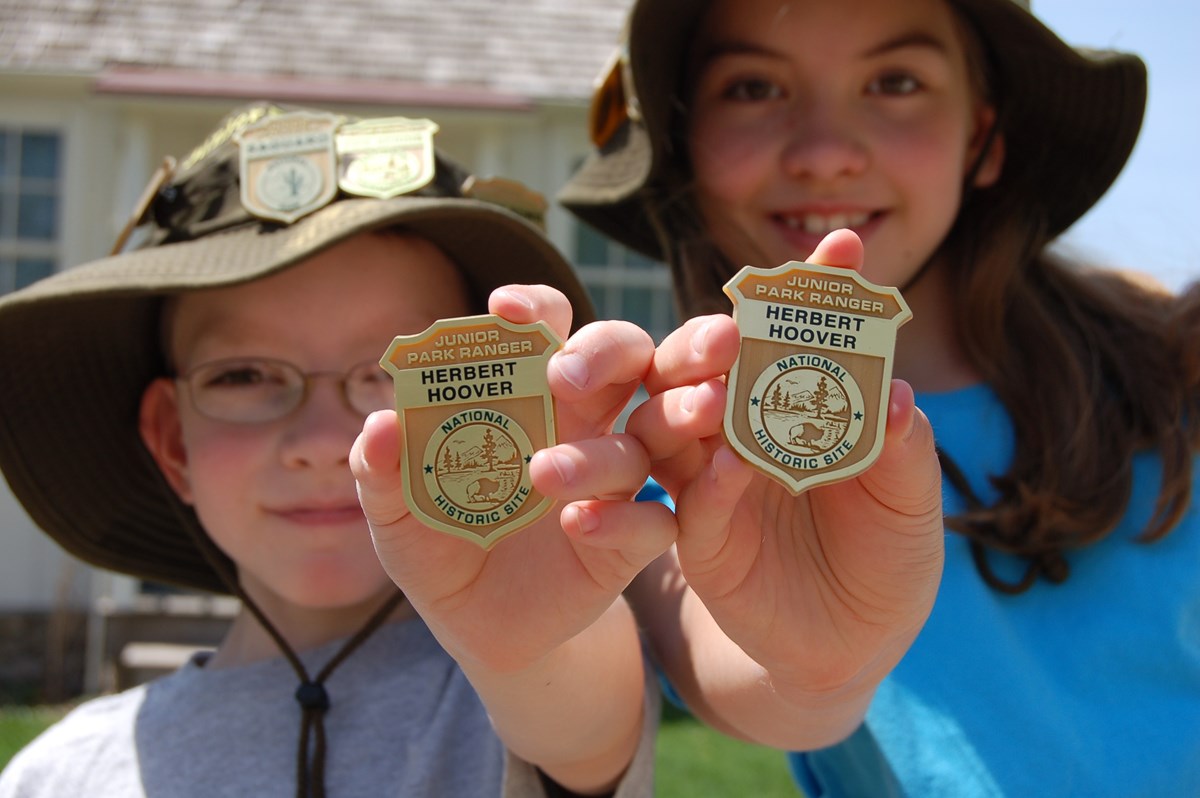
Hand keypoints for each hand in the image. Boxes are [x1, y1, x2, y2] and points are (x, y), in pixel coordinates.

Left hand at [351, 284, 675, 671]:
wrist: (472, 625)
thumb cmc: (437, 546)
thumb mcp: (395, 513)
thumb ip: (380, 468)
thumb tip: (381, 423)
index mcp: (527, 395)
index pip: (548, 327)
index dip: (536, 307)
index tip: (506, 309)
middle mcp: (580, 423)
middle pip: (624, 357)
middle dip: (604, 350)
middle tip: (563, 375)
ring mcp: (611, 480)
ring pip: (637, 442)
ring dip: (597, 453)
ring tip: (542, 475)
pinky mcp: (628, 540)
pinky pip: (650, 520)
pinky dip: (621, 520)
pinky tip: (575, 527)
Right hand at [625, 230, 943, 737]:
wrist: (855, 643)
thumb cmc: (888, 554)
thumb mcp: (912, 499)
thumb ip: (903, 447)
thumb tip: (896, 390)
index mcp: (790, 400)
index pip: (796, 332)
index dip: (820, 289)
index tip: (848, 246)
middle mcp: (738, 427)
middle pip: (702, 366)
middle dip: (712, 338)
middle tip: (739, 325)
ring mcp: (711, 480)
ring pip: (672, 424)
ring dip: (687, 402)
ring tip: (717, 385)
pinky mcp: (700, 539)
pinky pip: (694, 504)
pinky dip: (712, 484)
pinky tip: (735, 466)